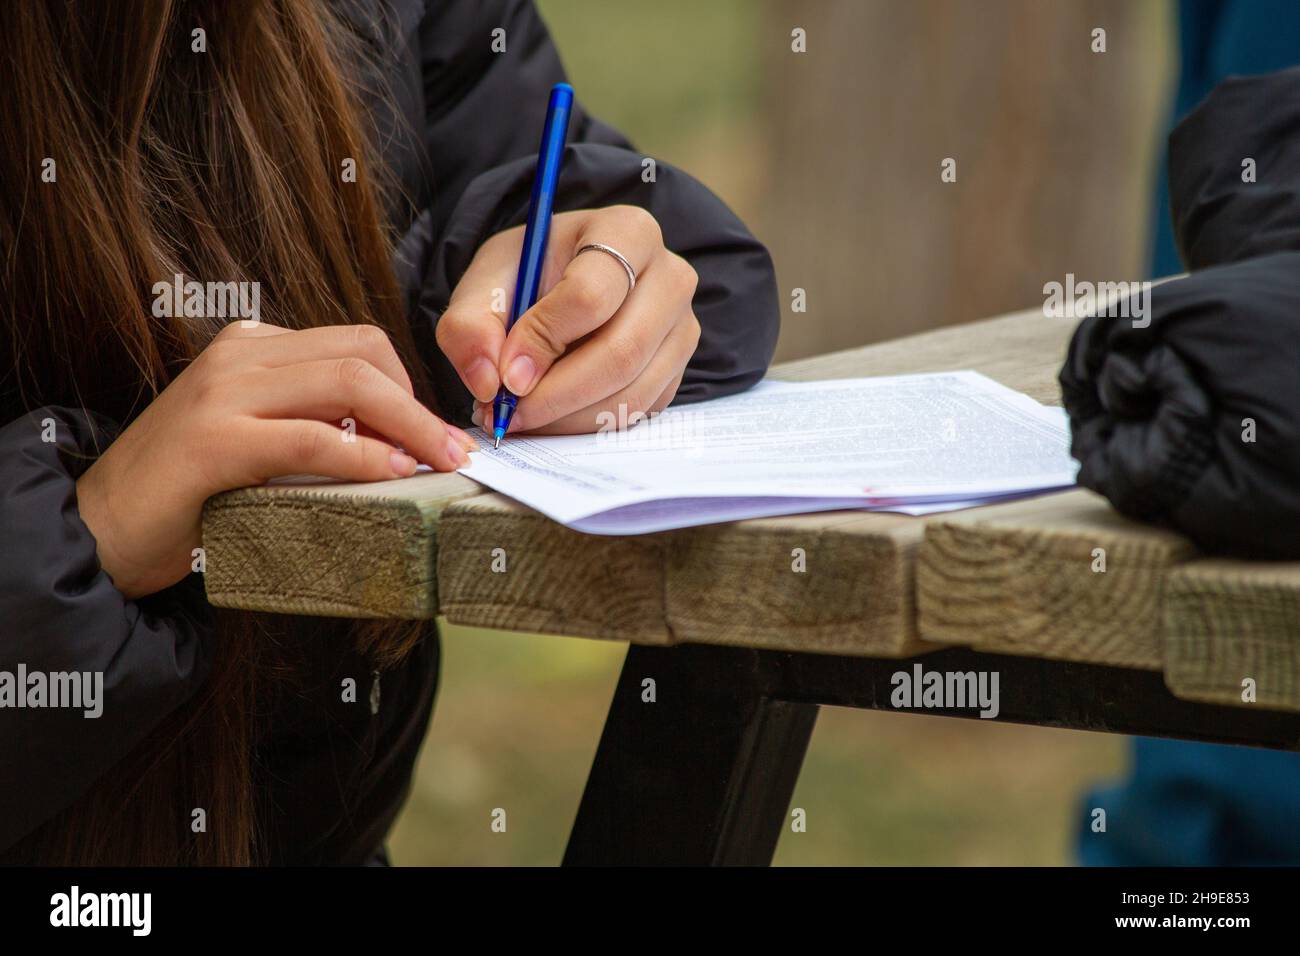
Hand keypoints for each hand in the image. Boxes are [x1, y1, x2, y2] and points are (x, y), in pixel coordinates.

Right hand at [75, 322, 475, 598]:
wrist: (98, 526)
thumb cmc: (189, 491)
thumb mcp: (259, 439)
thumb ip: (313, 422)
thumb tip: (397, 439)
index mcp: (254, 346)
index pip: (355, 345)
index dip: (407, 386)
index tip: (434, 433)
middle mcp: (241, 355)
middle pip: (361, 356)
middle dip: (420, 404)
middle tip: (455, 450)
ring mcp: (225, 393)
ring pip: (346, 384)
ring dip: (408, 425)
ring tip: (440, 462)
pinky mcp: (215, 441)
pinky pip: (310, 436)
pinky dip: (362, 454)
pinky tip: (391, 472)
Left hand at [436, 205, 700, 433]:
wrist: (560, 284)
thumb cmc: (528, 276)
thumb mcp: (486, 283)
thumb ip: (471, 325)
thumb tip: (489, 382)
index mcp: (626, 232)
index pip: (591, 294)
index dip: (543, 340)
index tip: (505, 375)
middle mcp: (670, 277)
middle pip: (622, 351)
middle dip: (557, 394)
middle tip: (508, 414)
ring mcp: (682, 327)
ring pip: (632, 390)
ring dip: (568, 417)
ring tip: (521, 416)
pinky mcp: (677, 369)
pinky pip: (638, 411)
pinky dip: (588, 424)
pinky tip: (552, 415)